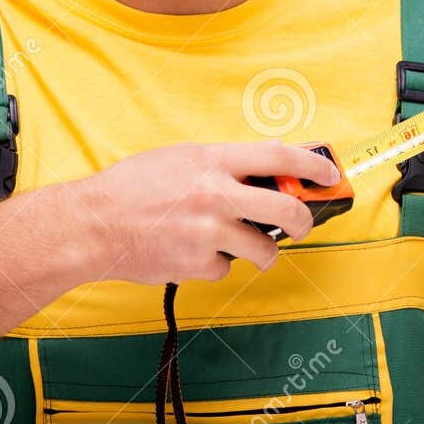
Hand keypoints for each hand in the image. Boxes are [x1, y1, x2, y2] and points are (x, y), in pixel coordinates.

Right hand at [63, 141, 338, 284]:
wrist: (92, 224)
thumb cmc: (133, 187)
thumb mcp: (181, 158)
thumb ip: (224, 163)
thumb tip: (270, 164)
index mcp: (213, 160)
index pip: (280, 155)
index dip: (313, 164)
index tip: (331, 173)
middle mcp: (216, 193)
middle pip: (286, 208)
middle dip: (303, 221)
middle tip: (302, 225)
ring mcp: (209, 230)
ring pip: (263, 248)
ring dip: (260, 252)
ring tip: (240, 246)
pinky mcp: (198, 263)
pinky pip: (225, 268)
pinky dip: (214, 264)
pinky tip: (191, 253)